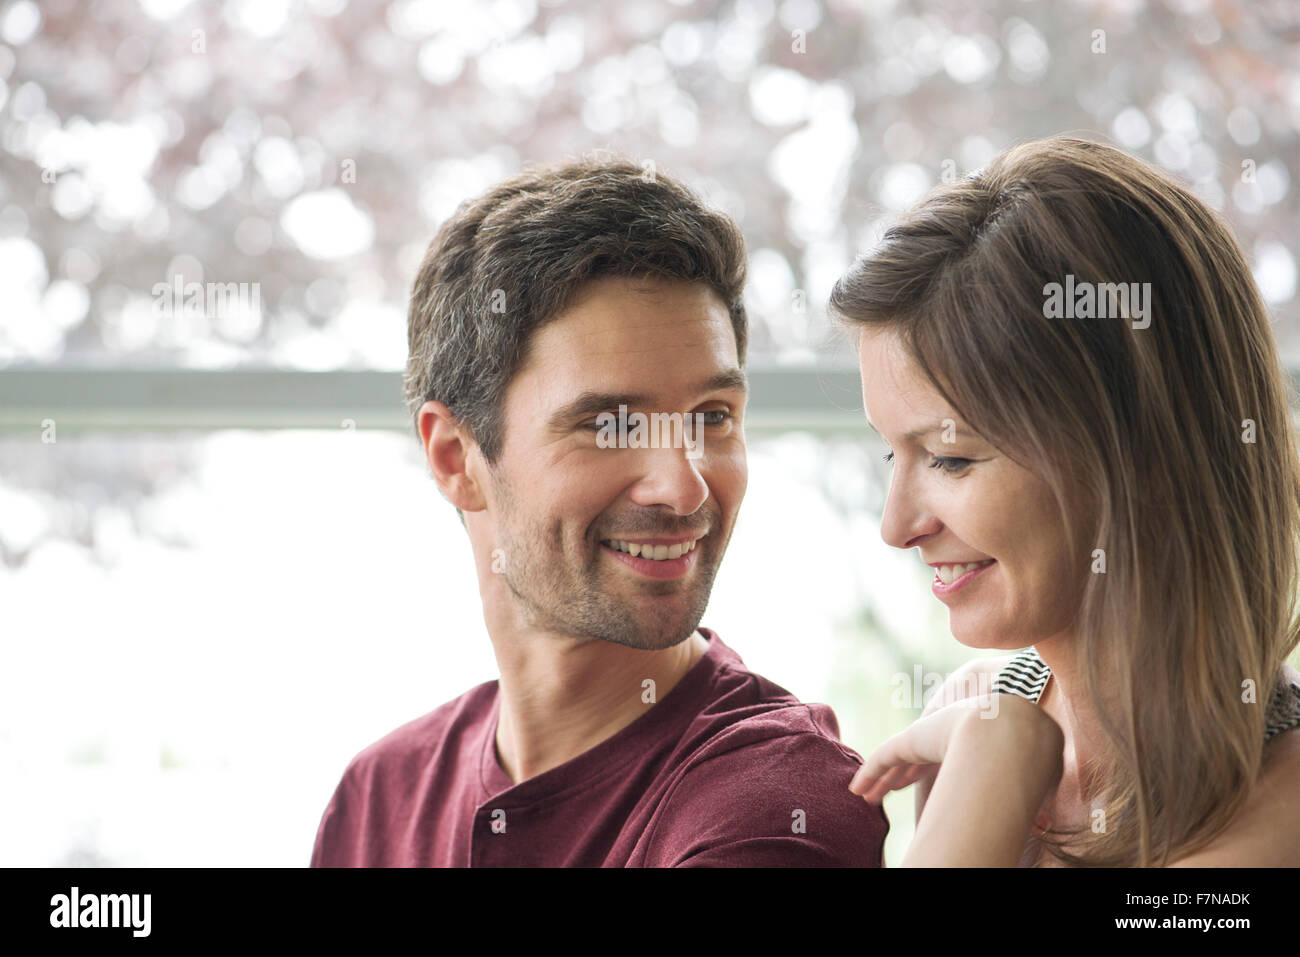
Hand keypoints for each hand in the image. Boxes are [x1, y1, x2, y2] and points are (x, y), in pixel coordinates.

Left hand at [848, 693, 1052, 804]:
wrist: (1013, 723)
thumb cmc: (1029, 749)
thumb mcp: (1030, 771)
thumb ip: (1027, 792)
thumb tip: (1047, 823)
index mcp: (968, 740)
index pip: (939, 758)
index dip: (922, 773)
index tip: (908, 785)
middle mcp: (944, 736)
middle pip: (911, 759)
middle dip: (894, 778)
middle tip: (877, 794)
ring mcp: (927, 737)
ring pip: (894, 761)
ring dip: (879, 779)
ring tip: (864, 796)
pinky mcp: (913, 740)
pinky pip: (884, 757)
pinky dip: (870, 773)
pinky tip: (857, 788)